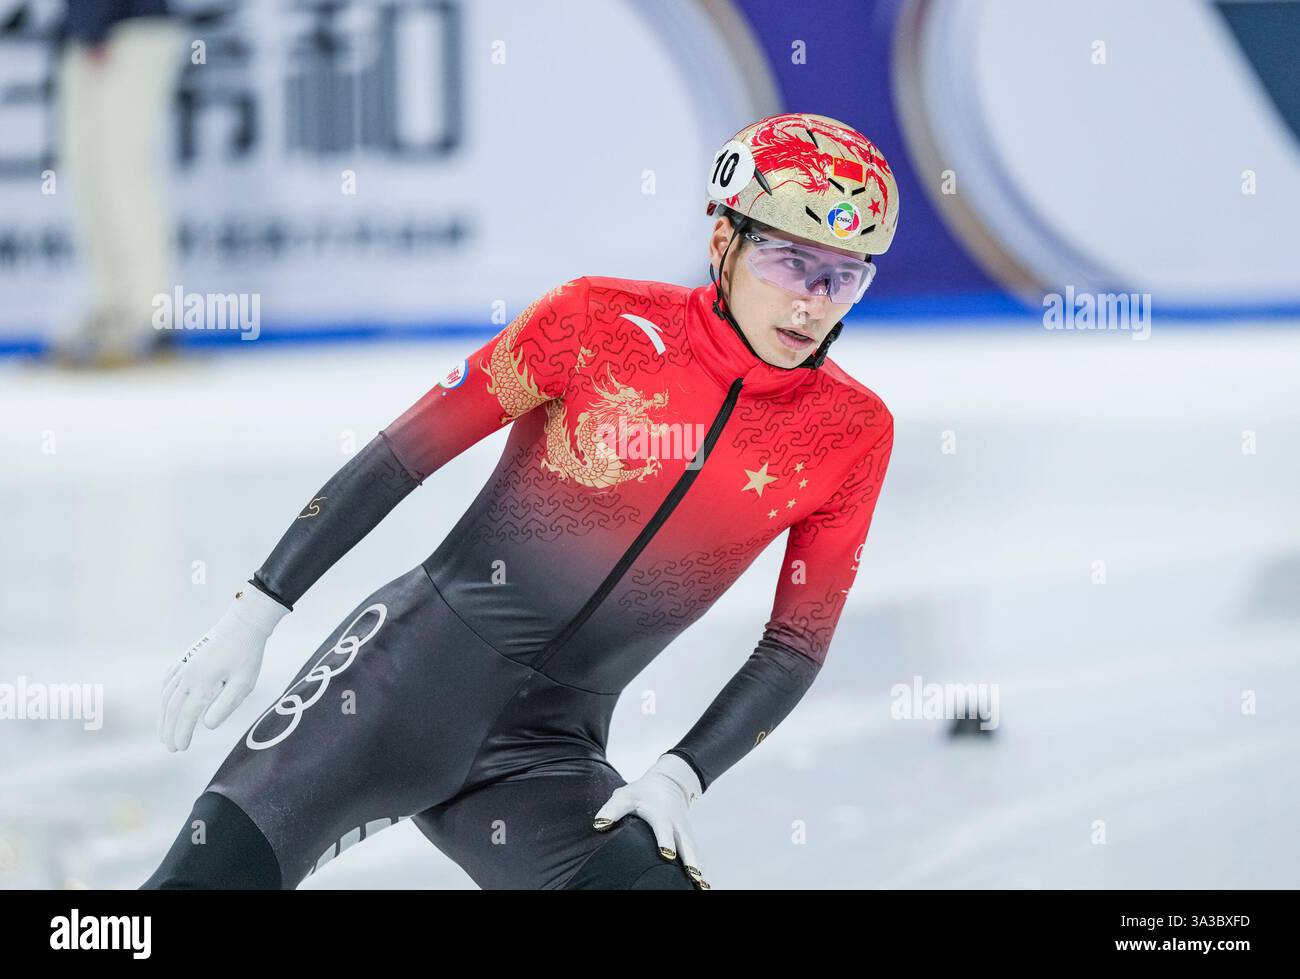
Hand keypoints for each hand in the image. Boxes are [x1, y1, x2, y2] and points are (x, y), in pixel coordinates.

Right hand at [159, 584, 288, 752]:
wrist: (243, 624)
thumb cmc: (247, 655)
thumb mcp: (244, 683)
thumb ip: (226, 705)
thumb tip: (207, 726)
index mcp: (203, 682)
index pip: (187, 715)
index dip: (182, 733)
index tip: (181, 748)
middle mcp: (188, 674)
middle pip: (172, 708)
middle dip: (169, 730)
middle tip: (171, 748)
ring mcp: (183, 665)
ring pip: (166, 696)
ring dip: (163, 717)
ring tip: (164, 734)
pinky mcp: (185, 659)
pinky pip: (168, 682)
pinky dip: (164, 697)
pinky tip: (166, 706)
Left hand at [594, 753, 708, 888]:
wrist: (668, 784)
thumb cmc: (642, 793)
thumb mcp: (625, 796)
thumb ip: (613, 809)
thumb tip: (599, 824)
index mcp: (661, 814)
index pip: (664, 828)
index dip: (665, 840)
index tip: (667, 854)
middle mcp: (676, 825)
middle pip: (685, 844)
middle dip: (690, 860)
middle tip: (694, 876)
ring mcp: (685, 833)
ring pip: (694, 852)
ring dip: (699, 869)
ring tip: (703, 887)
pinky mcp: (688, 840)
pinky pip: (696, 856)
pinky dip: (701, 870)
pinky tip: (703, 886)